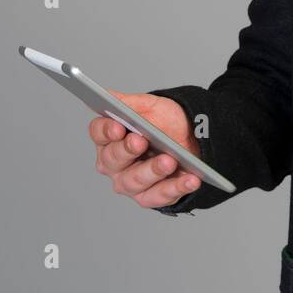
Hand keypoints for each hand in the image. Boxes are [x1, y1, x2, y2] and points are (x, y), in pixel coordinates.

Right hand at [89, 91, 202, 208]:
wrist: (193, 138)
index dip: (106, 130)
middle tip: (141, 142)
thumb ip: (128, 103)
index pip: (99, 133)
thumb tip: (109, 96)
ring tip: (170, 161)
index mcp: (110, 138)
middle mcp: (114, 163)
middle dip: (127, 150)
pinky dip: (175, 188)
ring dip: (153, 171)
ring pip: (134, 181)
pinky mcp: (150, 196)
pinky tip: (191, 179)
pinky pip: (159, 196)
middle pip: (112, 159)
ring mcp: (130, 182)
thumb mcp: (150, 107)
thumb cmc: (166, 122)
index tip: (118, 127)